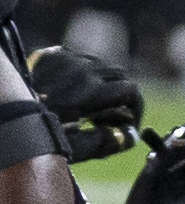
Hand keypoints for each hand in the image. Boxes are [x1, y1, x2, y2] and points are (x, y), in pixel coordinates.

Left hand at [26, 46, 140, 161]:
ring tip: (91, 107)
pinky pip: (81, 60)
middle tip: (111, 119)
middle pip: (120, 76)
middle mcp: (81, 69)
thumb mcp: (70, 148)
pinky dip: (86, 75)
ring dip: (106, 85)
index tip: (129, 125)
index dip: (135, 110)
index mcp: (89, 91)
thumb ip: (106, 143)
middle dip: (123, 97)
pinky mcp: (50, 55)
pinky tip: (73, 93)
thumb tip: (130, 137)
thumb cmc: (29, 137)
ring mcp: (65, 59)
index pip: (131, 91)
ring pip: (102, 66)